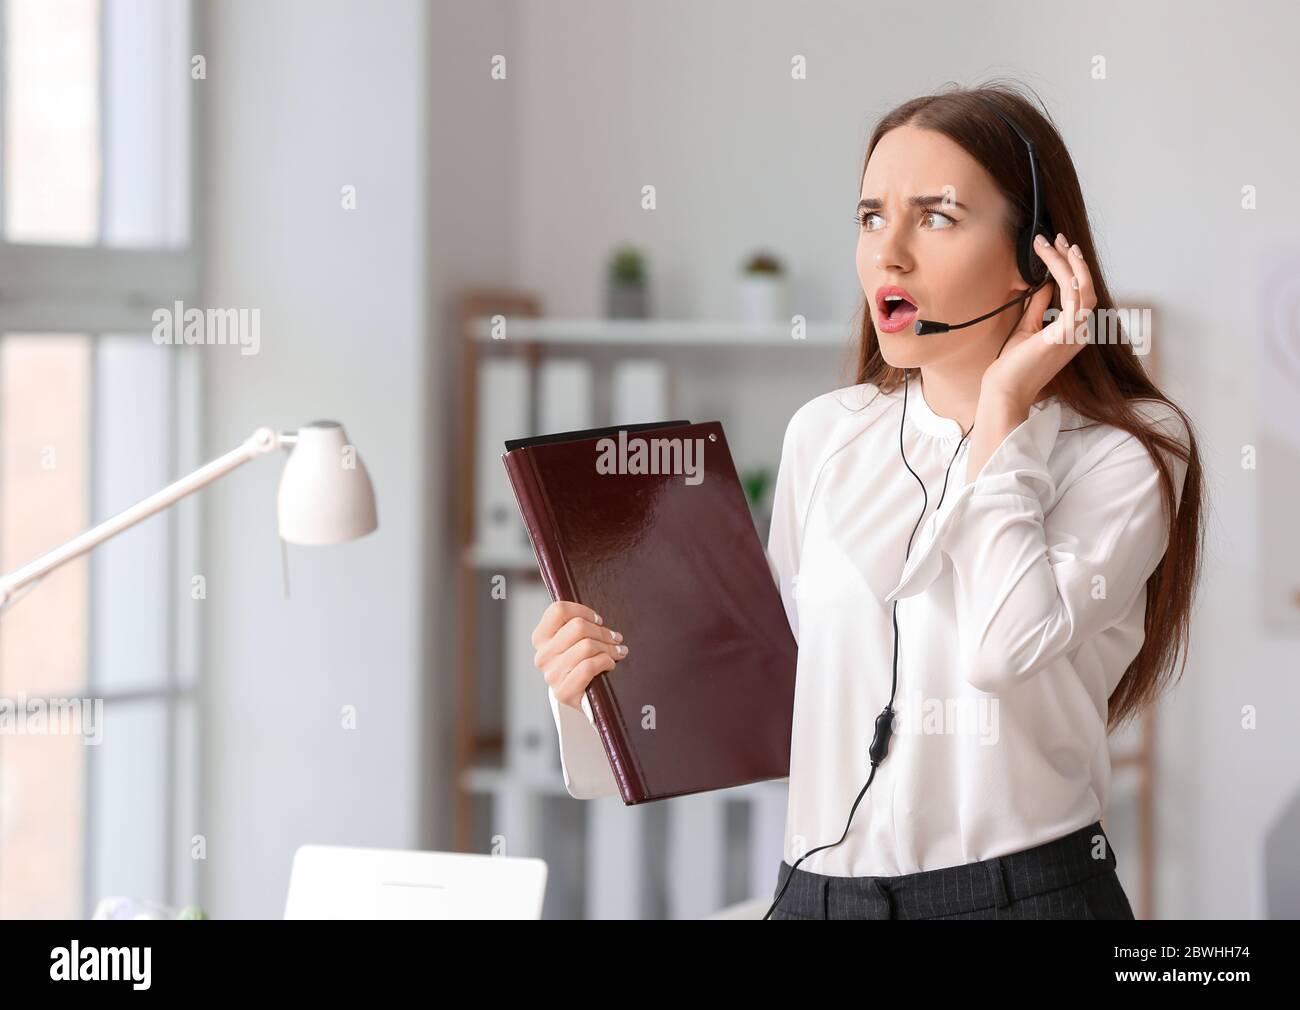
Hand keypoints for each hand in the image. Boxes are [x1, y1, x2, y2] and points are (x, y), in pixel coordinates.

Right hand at [532, 600, 628, 712]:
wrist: (579, 697)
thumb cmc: (578, 663)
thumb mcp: (572, 642)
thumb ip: (577, 625)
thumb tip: (598, 619)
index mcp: (541, 638)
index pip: (559, 610)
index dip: (583, 611)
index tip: (598, 620)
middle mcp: (543, 655)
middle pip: (578, 626)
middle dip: (602, 631)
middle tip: (615, 638)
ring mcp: (552, 674)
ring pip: (587, 645)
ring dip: (608, 647)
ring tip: (617, 651)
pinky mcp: (563, 691)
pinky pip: (589, 666)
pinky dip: (605, 661)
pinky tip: (609, 664)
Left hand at [980, 232, 1095, 408]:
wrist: (1005, 391)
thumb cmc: (1014, 365)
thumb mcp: (1028, 327)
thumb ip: (1039, 306)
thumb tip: (1044, 284)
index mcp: (1074, 330)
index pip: (1079, 292)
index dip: (1071, 267)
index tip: (1058, 247)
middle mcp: (1080, 332)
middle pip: (1085, 286)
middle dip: (1072, 260)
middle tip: (1057, 239)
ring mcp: (1075, 334)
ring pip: (1083, 290)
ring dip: (1068, 265)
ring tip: (1054, 245)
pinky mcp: (1064, 336)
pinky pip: (1076, 303)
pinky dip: (1071, 283)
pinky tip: (1062, 268)